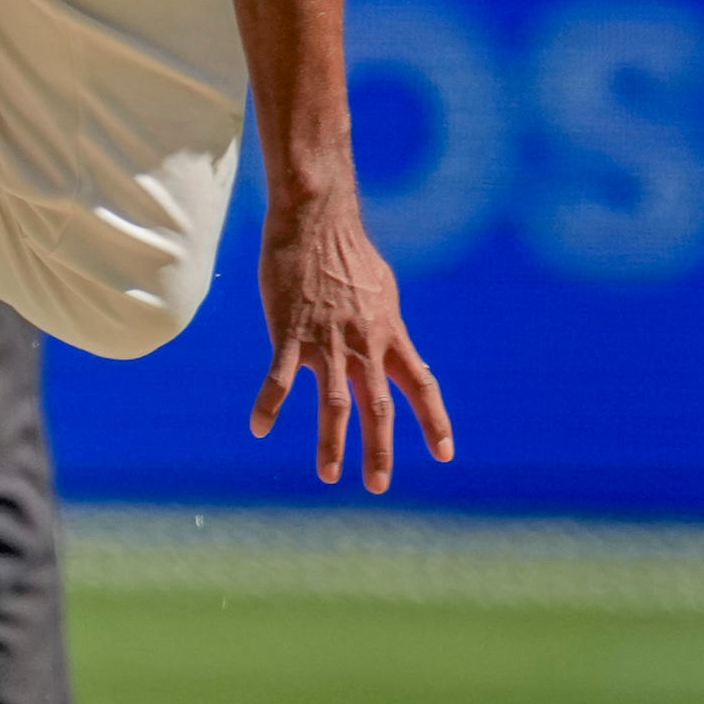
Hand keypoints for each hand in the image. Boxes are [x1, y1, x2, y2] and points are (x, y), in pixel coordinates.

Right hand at [247, 195, 455, 493]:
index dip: (434, 420)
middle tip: (377, 485)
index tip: (444, 453)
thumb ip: (385, 323)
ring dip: (332, 443)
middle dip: (380, 450)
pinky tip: (258, 428)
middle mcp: (365, 344)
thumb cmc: (347, 250)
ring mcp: (328, 341)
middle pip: (379, 406)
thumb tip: (392, 341)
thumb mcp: (381, 288)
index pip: (422, 384)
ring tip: (330, 474)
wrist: (317, 218)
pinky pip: (281, 378)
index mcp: (390, 334)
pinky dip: (269, 405)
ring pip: (334, 403)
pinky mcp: (291, 332)